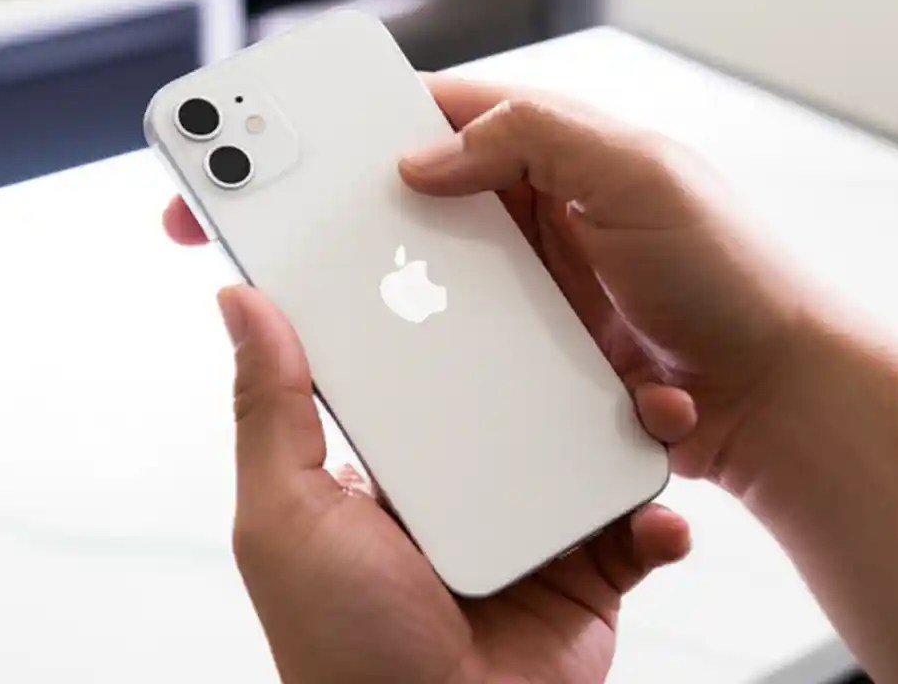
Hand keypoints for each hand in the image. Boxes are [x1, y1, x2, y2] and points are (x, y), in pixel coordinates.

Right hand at [166, 76, 817, 494]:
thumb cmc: (731, 275)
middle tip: (258, 229)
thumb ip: (534, 139)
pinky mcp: (544, 353)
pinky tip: (388, 363)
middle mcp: (541, 214)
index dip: (350, 132)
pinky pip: (468, 342)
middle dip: (338, 212)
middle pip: (416, 201)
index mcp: (557, 154)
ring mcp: (540, 288)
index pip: (434, 122)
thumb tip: (425, 161)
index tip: (274, 149)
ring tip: (312, 302)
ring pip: (433, 277)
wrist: (778, 395)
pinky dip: (428, 348)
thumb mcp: (639, 173)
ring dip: (378, 286)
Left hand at [212, 285, 688, 682]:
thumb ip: (271, 408)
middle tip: (595, 315)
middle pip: (524, 398)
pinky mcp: (587, 577)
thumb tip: (240, 303)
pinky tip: (656, 513)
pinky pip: (636, 532)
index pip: (431, 370)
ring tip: (654, 405)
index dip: (454, 315)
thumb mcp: (288, 514)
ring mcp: (532, 531)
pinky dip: (657, 520)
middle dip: (566, 358)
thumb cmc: (341, 646)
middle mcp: (467, 491)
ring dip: (630, 427)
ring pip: (592, 453)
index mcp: (396, 467)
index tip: (486, 252)